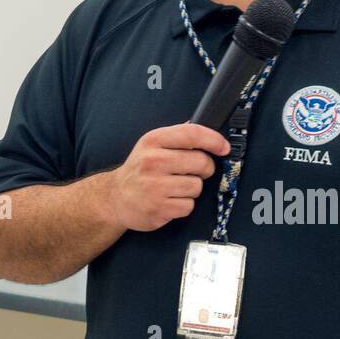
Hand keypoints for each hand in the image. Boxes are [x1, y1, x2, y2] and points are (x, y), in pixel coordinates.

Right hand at [107, 123, 231, 232]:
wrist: (115, 198)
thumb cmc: (139, 171)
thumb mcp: (151, 146)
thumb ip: (177, 137)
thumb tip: (205, 130)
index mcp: (153, 141)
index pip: (192, 134)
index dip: (214, 140)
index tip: (223, 147)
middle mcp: (152, 162)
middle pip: (200, 162)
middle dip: (205, 168)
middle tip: (194, 172)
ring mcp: (155, 186)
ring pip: (197, 186)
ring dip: (192, 189)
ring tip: (175, 188)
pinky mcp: (158, 208)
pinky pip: (188, 206)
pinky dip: (183, 206)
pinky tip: (169, 201)